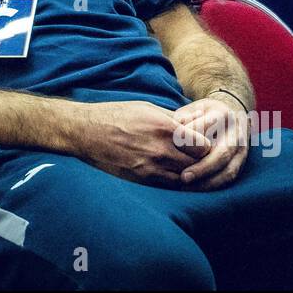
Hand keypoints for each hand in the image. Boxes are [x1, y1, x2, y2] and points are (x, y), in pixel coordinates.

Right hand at [74, 100, 212, 187]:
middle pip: (197, 163)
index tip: (202, 143)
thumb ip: (173, 118)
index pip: (203, 145)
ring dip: (189, 172)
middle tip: (199, 157)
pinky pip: (168, 184)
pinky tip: (173, 173)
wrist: (86, 132)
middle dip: (200, 160)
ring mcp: (151, 167)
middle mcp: (161, 150)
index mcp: (165, 128)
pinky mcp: (142, 179)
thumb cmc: (117, 115)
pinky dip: (174, 180)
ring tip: (188, 166)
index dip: (206, 145)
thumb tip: (196, 120)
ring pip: (185, 177)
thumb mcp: (147, 108)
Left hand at [172, 96, 249, 190]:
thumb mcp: (191, 109)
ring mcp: (242, 150)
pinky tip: (196, 190)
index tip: (173, 148)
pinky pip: (229, 178)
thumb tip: (174, 135)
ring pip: (229, 170)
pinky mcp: (241, 163)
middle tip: (183, 177)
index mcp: (222, 115)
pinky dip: (213, 186)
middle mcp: (236, 133)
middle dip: (203, 168)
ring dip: (208, 183)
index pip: (207, 129)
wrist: (230, 113)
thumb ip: (182, 120)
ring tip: (187, 188)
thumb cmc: (202, 114)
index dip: (190, 140)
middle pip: (222, 153)